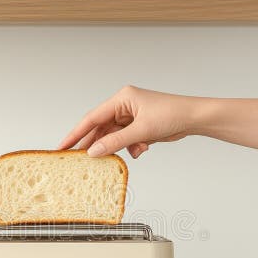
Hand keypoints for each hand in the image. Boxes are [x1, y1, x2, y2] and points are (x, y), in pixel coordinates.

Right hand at [58, 86, 257, 159]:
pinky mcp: (139, 126)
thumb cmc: (173, 114)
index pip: (92, 117)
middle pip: (101, 128)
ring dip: (119, 147)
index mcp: (122, 98)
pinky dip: (131, 147)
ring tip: (121, 155)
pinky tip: (142, 149)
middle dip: (96, 144)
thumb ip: (115, 142)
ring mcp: (132, 116)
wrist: (195, 118)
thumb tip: (95, 152)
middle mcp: (124, 105)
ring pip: (114, 136)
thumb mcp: (141, 131)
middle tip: (80, 159)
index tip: (62, 146)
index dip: (76, 133)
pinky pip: (126, 140)